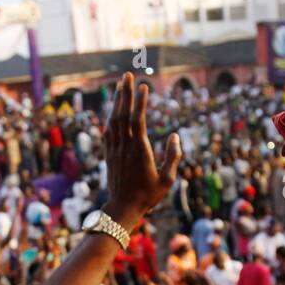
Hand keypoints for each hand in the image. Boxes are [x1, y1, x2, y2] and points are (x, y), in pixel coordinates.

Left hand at [103, 73, 180, 230]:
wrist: (122, 209)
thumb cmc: (148, 196)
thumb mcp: (167, 179)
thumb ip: (173, 156)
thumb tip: (176, 136)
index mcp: (139, 151)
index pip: (138, 120)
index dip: (140, 102)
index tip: (144, 86)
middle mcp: (124, 147)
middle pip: (123, 115)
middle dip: (125, 93)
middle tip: (127, 75)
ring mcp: (114, 150)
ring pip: (114, 120)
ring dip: (116, 102)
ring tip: (119, 85)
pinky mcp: (109, 155)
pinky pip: (108, 132)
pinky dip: (110, 117)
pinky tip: (113, 110)